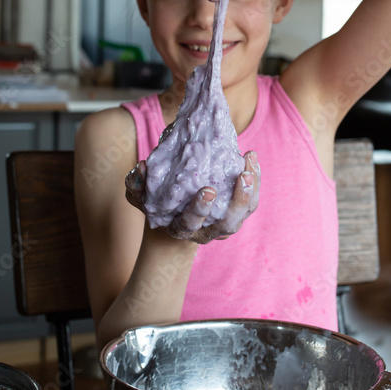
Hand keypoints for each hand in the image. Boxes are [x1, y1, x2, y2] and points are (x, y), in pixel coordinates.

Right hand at [125, 151, 259, 243]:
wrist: (175, 215)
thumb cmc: (157, 202)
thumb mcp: (140, 195)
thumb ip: (135, 184)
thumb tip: (142, 167)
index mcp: (181, 228)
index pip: (191, 223)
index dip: (200, 209)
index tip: (208, 190)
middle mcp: (206, 230)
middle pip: (226, 224)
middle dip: (236, 202)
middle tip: (241, 178)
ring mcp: (224, 224)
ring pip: (243, 214)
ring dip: (250, 192)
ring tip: (249, 167)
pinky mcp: (237, 214)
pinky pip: (251, 202)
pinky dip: (255, 181)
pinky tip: (250, 158)